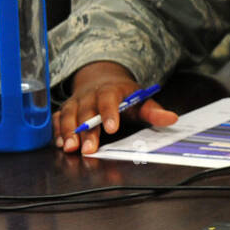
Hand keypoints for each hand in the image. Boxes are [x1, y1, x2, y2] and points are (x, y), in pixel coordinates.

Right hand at [53, 61, 176, 153]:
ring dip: (68, 132)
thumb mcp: (141, 100)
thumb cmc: (123, 94)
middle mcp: (90, 95)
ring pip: (68, 115)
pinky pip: (57, 118)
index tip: (112, 128)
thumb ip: (154, 111)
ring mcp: (76, 101)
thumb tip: (172, 118)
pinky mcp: (65, 109)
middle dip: (87, 131)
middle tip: (88, 149)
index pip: (109, 99)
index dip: (109, 113)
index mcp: (111, 90)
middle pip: (87, 112)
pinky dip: (56, 130)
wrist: (101, 79)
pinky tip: (59, 143)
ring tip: (70, 148)